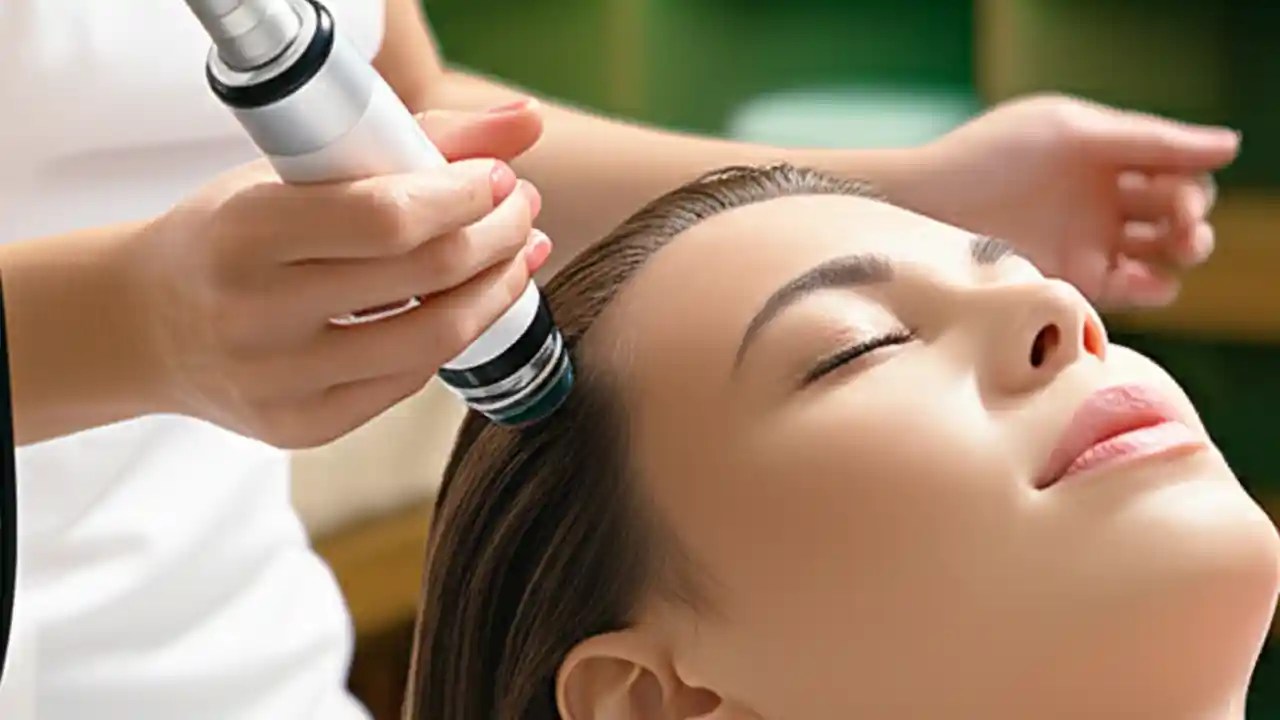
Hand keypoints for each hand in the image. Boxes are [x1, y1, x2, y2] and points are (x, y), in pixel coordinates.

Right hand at [123, 102, 551, 447]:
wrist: (147, 324)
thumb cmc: (228, 235)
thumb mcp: (293, 173)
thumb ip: (409, 139)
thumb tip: (525, 122)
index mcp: (245, 233)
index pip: (387, 218)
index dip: (463, 197)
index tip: (498, 178)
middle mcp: (257, 314)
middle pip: (422, 277)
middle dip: (496, 237)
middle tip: (520, 211)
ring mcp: (279, 381)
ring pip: (431, 342)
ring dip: (494, 293)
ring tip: (515, 257)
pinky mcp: (300, 426)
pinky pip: (406, 382)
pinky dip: (450, 336)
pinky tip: (465, 303)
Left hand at [900, 93, 1237, 308]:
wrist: (926, 211)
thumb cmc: (989, 159)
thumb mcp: (1070, 133)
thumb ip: (1149, 139)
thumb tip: (1231, 145)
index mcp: (1104, 152)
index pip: (1174, 162)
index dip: (1192, 173)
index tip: (1184, 184)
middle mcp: (1101, 196)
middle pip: (1176, 206)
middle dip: (1191, 212)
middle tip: (1181, 222)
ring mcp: (1088, 238)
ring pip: (1162, 249)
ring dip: (1184, 247)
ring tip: (1178, 244)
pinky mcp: (1073, 278)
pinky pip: (1134, 287)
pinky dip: (1154, 285)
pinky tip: (1148, 278)